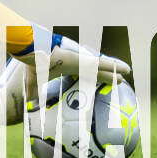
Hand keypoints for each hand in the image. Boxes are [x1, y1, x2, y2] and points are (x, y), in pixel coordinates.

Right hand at [13, 33, 129, 100]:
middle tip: (119, 80)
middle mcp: (77, 63)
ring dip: (114, 71)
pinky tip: (127, 69)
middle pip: (96, 70)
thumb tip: (29, 104)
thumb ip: (33, 93)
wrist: (34, 53)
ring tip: (127, 72)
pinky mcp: (85, 61)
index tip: (98, 82)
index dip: (92, 77)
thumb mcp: (33, 82)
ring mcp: (82, 61)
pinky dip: (116, 67)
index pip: (83, 74)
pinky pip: (104, 65)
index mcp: (67, 67)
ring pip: (103, 67)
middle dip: (107, 75)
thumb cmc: (34, 64)